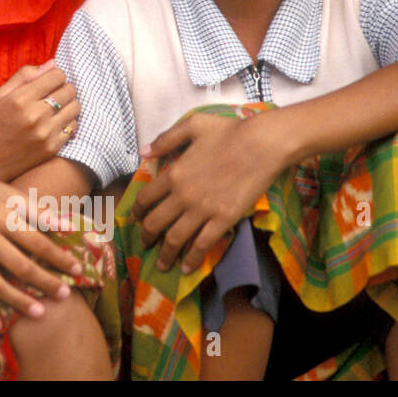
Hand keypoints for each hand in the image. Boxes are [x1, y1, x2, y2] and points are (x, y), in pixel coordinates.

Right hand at [0, 61, 79, 179]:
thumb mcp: (0, 95)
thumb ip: (24, 75)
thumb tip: (52, 64)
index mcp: (20, 98)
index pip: (57, 75)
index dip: (54, 75)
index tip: (48, 81)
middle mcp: (35, 115)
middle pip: (69, 90)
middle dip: (63, 88)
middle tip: (53, 94)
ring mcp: (45, 133)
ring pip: (75, 107)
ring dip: (68, 104)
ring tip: (56, 108)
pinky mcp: (52, 147)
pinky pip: (73, 127)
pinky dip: (67, 122)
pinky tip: (55, 123)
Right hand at [0, 168, 82, 325]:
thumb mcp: (13, 194)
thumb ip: (40, 211)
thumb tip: (70, 227)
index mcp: (0, 214)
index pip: (36, 241)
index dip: (58, 257)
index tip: (78, 269)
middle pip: (18, 265)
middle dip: (45, 281)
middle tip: (65, 294)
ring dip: (17, 300)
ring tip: (40, 313)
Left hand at [133, 111, 285, 273]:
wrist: (262, 145)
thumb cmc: (228, 132)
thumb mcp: (191, 126)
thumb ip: (165, 140)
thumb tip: (143, 152)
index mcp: (172, 174)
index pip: (145, 199)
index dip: (136, 212)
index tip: (135, 219)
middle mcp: (183, 195)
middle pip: (155, 223)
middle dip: (146, 237)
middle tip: (144, 244)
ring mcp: (203, 210)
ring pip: (175, 239)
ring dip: (166, 255)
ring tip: (162, 265)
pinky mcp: (224, 219)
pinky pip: (203, 244)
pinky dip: (192, 259)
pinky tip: (187, 269)